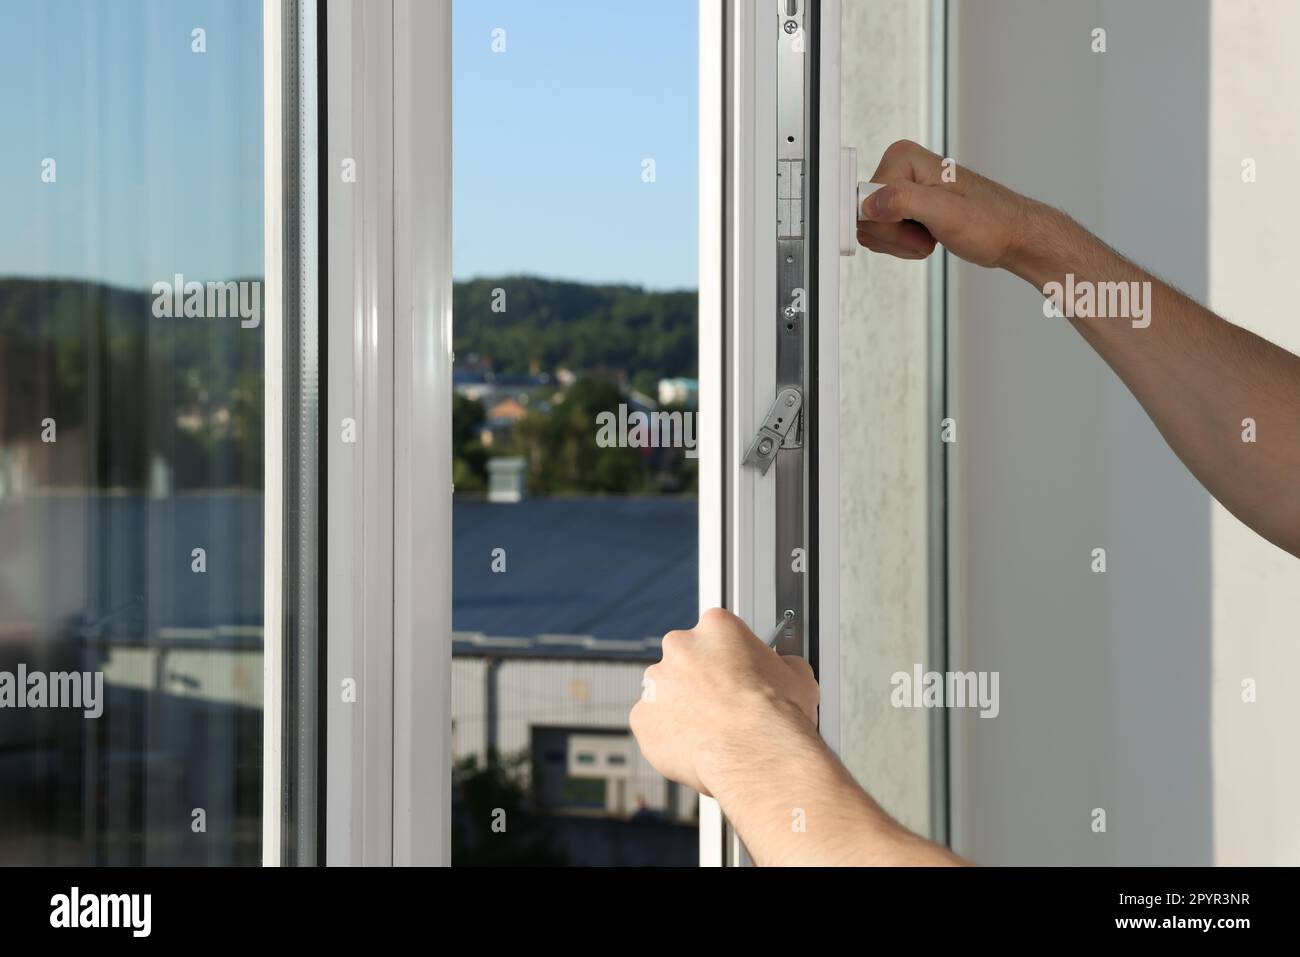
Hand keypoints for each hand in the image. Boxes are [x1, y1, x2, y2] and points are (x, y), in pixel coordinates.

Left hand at [629, 607, 818, 795]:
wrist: (757, 755)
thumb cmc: (777, 717)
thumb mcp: (798, 677)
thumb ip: (783, 665)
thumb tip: (787, 667)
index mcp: (716, 628)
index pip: (715, 633)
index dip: (726, 658)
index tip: (733, 674)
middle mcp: (680, 648)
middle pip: (684, 660)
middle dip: (698, 681)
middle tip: (720, 706)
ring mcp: (657, 683)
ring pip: (665, 694)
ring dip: (681, 709)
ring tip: (709, 733)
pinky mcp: (642, 718)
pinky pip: (651, 726)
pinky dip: (668, 738)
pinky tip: (693, 749)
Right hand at [857, 139, 1047, 272]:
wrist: (1009, 235)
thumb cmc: (989, 221)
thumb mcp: (946, 212)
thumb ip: (903, 201)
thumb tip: (868, 204)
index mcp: (903, 159)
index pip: (864, 200)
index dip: (887, 225)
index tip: (914, 228)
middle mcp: (899, 168)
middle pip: (866, 216)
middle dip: (895, 236)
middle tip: (926, 233)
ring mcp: (901, 189)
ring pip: (873, 229)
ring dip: (901, 243)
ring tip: (930, 234)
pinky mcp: (904, 207)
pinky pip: (884, 235)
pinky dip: (904, 245)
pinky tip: (927, 237)